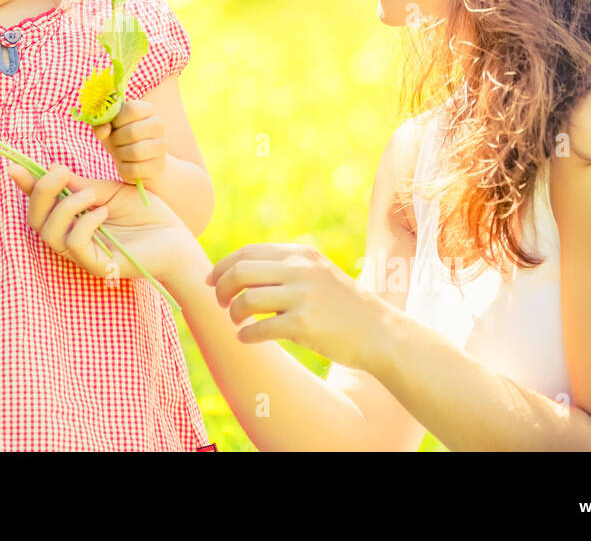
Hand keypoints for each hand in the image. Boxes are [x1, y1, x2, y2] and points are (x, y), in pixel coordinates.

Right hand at [5, 162, 194, 290]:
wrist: (176, 237)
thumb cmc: (146, 214)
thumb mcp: (109, 191)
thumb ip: (80, 184)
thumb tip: (50, 168)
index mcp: (74, 219)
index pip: (41, 205)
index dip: (26, 187)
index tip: (13, 167)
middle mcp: (73, 238)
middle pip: (36, 221)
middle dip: (41, 192)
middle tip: (60, 171)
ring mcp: (83, 254)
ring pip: (50, 235)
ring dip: (65, 207)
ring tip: (91, 193)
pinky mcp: (97, 266)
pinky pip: (75, 244)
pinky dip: (83, 223)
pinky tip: (102, 212)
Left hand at [93, 99, 165, 187]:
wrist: (136, 162)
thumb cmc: (120, 139)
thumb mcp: (108, 127)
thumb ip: (100, 123)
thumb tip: (102, 132)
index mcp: (147, 110)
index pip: (132, 109)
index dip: (117, 120)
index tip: (114, 126)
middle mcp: (158, 125)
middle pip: (133, 132)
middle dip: (116, 140)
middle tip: (116, 142)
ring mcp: (161, 146)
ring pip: (134, 152)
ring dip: (120, 155)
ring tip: (121, 153)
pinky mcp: (158, 166)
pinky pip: (134, 169)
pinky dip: (123, 169)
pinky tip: (126, 165)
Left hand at [206, 243, 391, 371]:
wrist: (379, 332)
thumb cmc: (342, 306)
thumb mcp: (317, 273)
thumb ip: (285, 269)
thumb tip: (239, 274)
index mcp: (301, 254)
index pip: (247, 252)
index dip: (222, 266)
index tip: (211, 281)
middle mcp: (300, 270)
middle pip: (241, 272)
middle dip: (222, 288)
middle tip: (220, 303)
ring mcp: (302, 297)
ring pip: (247, 299)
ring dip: (233, 312)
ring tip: (236, 321)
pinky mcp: (304, 325)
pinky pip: (260, 329)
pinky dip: (246, 335)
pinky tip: (245, 338)